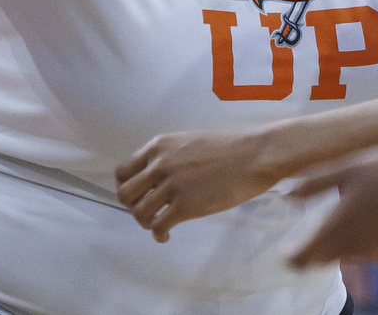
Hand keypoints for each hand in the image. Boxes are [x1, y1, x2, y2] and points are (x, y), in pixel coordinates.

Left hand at [116, 126, 299, 240]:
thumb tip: (158, 176)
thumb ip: (169, 156)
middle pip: (125, 194)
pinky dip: (158, 234)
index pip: (123, 171)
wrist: (254, 155)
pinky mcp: (186, 206)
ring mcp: (172, 185)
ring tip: (158, 224)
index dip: (127, 188)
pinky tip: (166, 235)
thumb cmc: (229, 148)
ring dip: (146, 223)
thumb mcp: (190, 142)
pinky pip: (158, 226)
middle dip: (133, 207)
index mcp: (159, 146)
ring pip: (139, 213)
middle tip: (148, 212)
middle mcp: (160, 164)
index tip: (138, 196)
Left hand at [287, 145, 377, 270]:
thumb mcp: (351, 166)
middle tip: (335, 223)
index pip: (306, 257)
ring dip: (360, 239)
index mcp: (340, 226)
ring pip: (361, 253)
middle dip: (327, 247)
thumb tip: (286, 196)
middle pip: (332, 257)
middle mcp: (358, 248)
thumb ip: (316, 183)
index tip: (290, 255)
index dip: (295, 258)